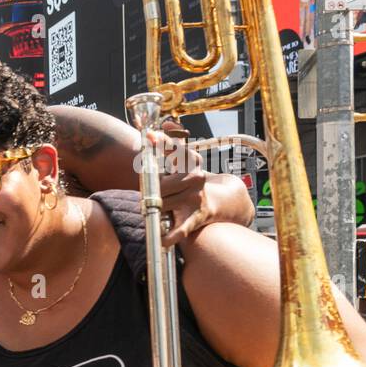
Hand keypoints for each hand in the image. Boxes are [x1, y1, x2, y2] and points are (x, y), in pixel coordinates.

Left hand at [139, 128, 217, 246]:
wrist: (219, 203)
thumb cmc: (191, 181)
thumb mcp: (184, 159)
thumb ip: (171, 143)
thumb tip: (162, 126)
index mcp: (191, 161)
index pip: (171, 153)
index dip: (158, 149)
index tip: (150, 139)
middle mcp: (195, 178)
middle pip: (158, 185)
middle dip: (148, 190)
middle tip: (146, 194)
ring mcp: (195, 199)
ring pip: (161, 204)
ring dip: (152, 208)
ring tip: (153, 206)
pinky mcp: (196, 218)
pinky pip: (181, 229)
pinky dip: (171, 236)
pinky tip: (163, 241)